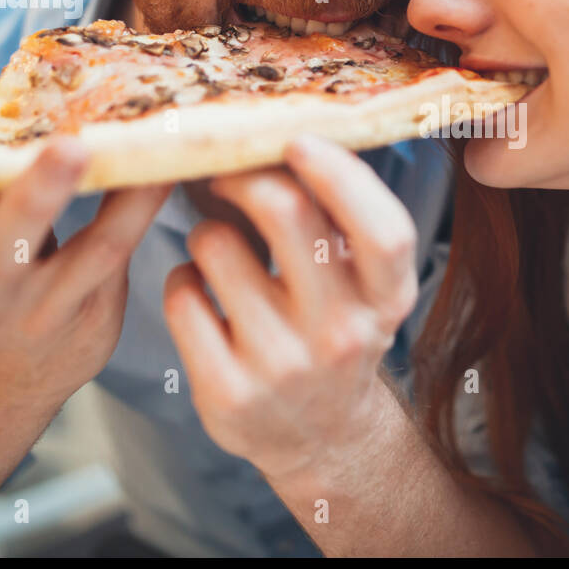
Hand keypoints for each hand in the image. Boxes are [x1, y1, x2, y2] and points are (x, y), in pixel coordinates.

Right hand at [0, 123, 170, 408]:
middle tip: (68, 147)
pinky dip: (145, 209)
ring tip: (148, 160)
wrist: (17, 366)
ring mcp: (43, 313)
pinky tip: (167, 171)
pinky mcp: (95, 316)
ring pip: (88, 257)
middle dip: (35, 196)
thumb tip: (38, 102)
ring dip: (122, 205)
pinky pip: (125, 257)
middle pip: (3, 252)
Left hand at [163, 134, 418, 479]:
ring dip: (208, 232)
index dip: (340, 175)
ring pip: (216, 244)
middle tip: (229, 173)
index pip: (382, 230)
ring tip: (219, 250)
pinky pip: (180, 294)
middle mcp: (342, 334)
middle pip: (285, 212)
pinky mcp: (227, 393)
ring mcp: (283, 367)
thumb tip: (297, 132)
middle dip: (245, 175)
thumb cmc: (337, 332)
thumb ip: (347, 223)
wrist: (320, 435)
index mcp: (387, 299)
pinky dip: (182, 280)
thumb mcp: (367, 287)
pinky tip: (200, 293)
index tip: (297, 140)